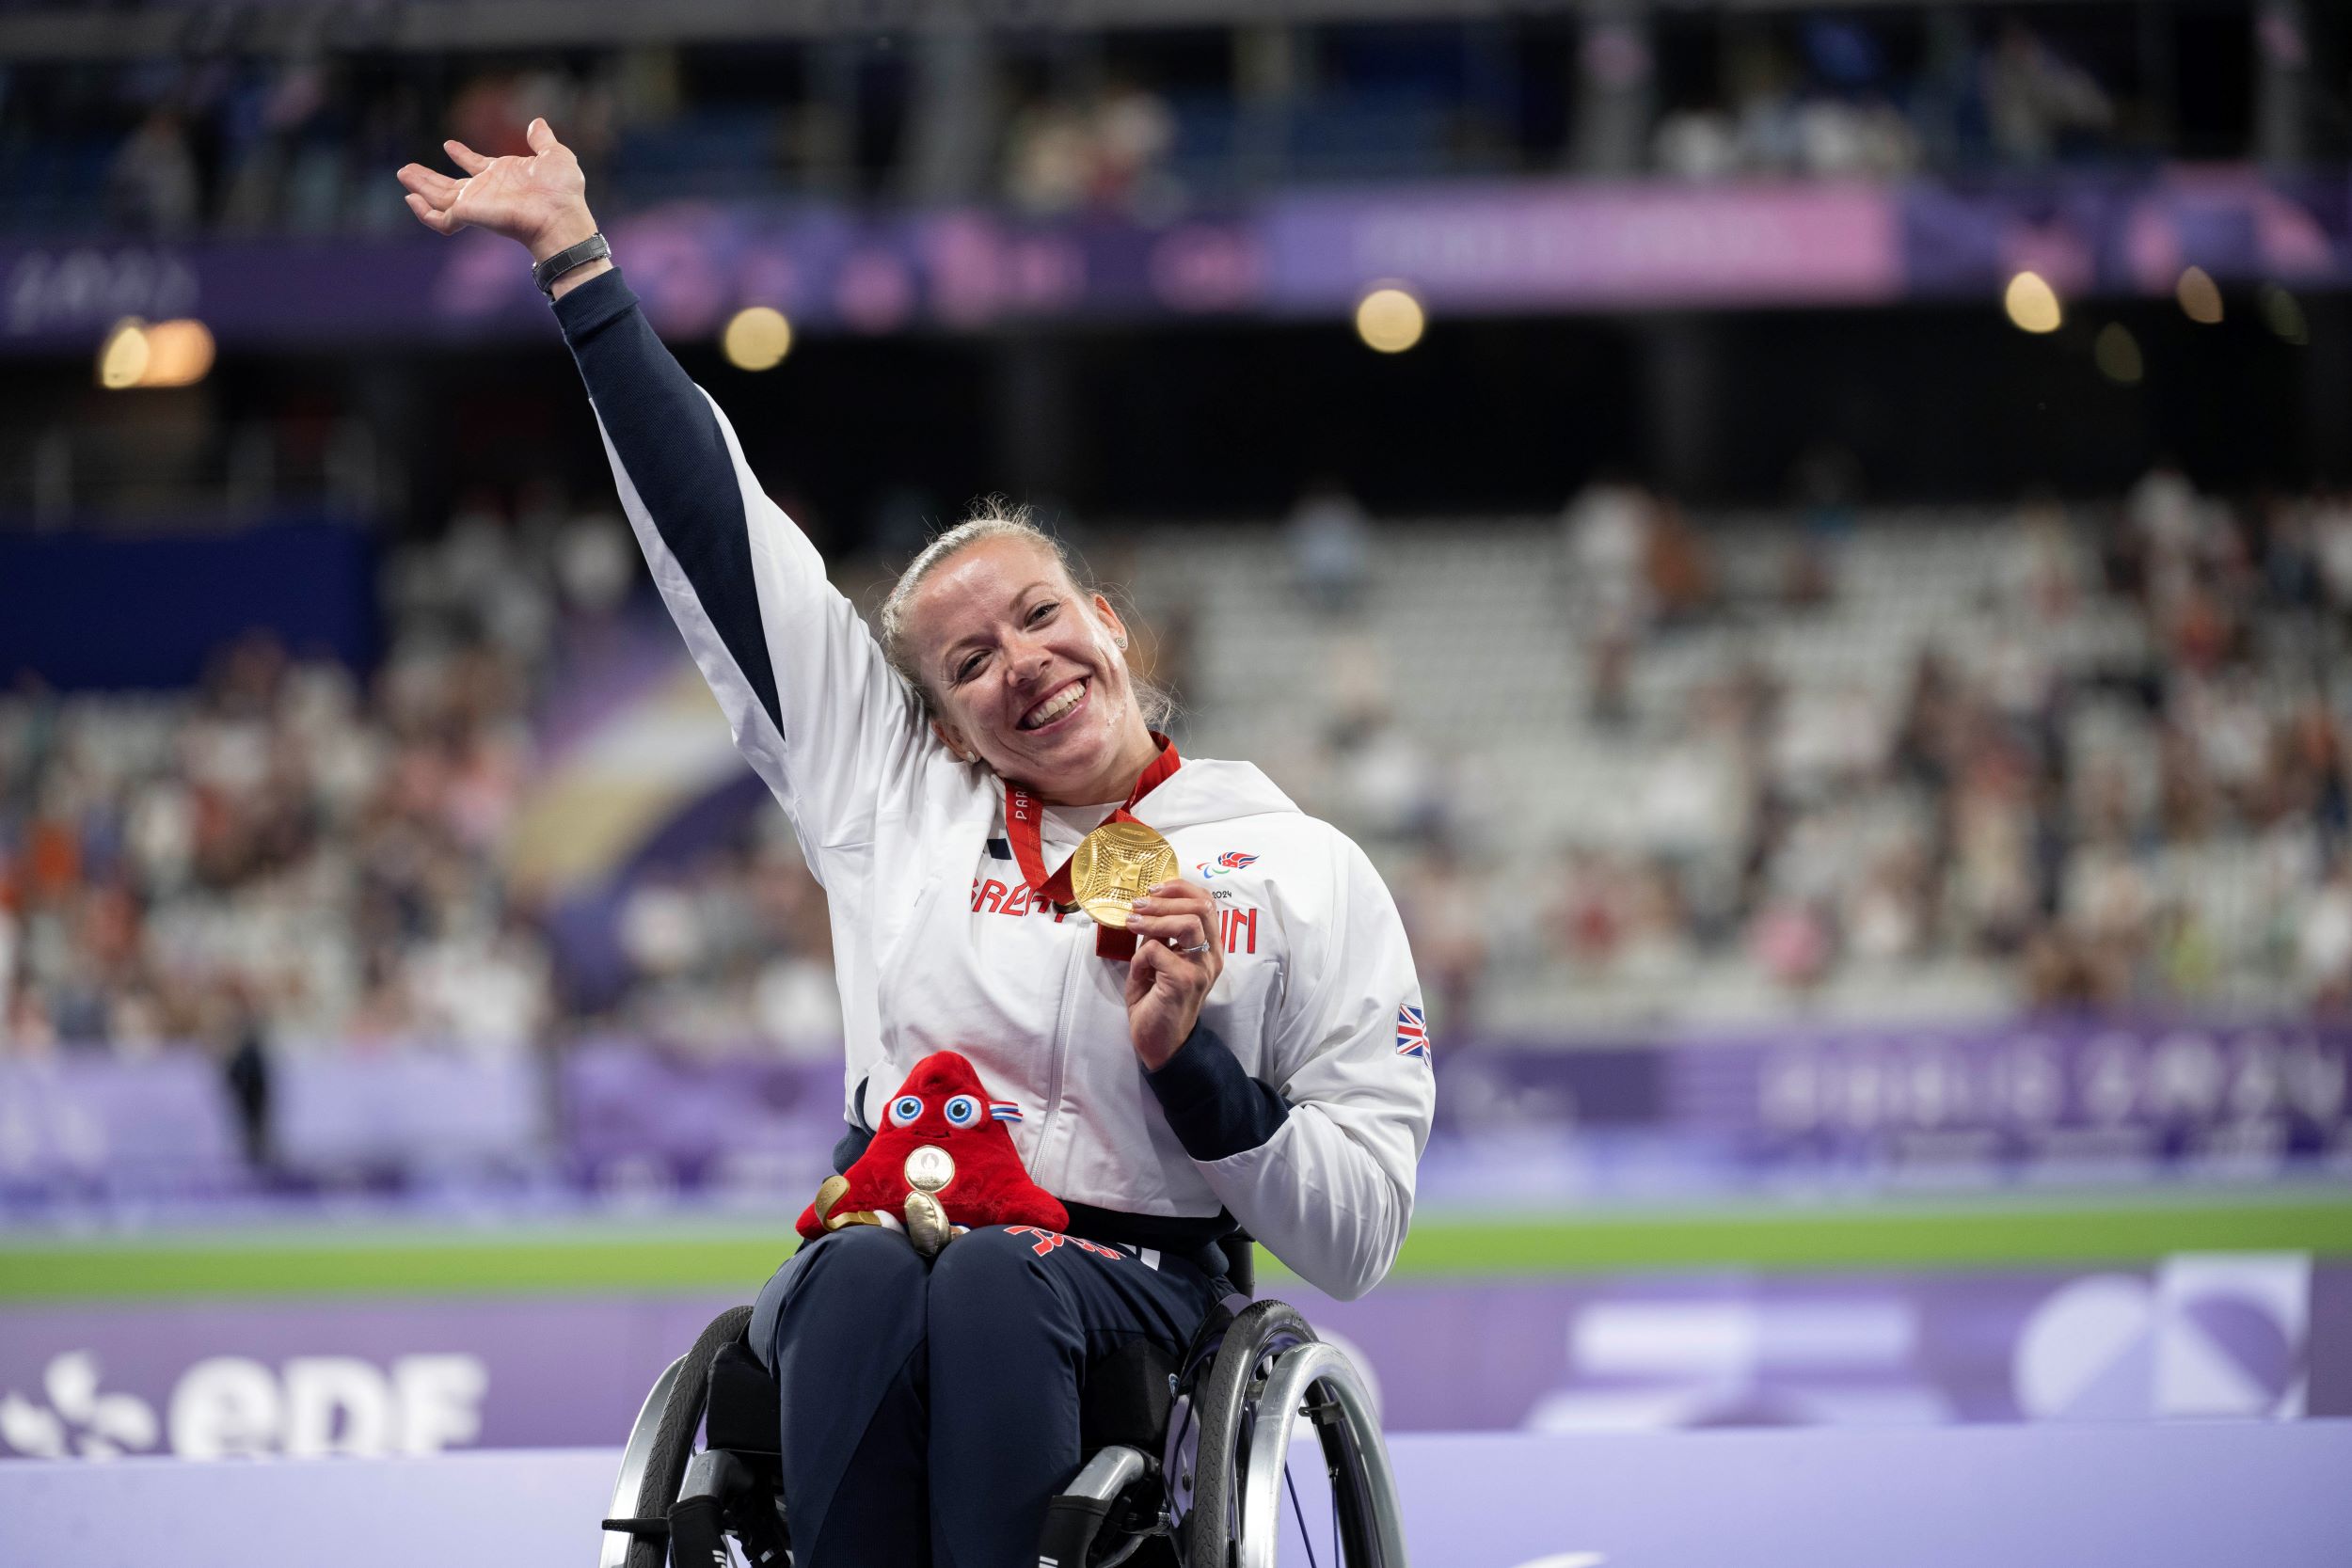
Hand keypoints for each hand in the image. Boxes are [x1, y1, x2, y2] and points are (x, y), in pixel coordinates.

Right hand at [396, 117, 598, 265]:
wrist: (559, 215)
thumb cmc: (562, 191)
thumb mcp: (555, 155)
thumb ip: (543, 140)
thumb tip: (537, 122)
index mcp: (502, 175)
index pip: (476, 165)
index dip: (463, 155)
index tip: (449, 145)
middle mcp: (485, 190)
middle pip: (449, 184)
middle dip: (429, 177)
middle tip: (408, 168)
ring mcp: (475, 203)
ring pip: (438, 197)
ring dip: (419, 185)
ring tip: (403, 173)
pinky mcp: (468, 214)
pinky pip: (439, 219)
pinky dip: (423, 212)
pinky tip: (410, 199)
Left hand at [1122, 879, 1222, 1070]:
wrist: (1160, 1044)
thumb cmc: (1157, 1001)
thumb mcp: (1159, 961)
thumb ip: (1160, 936)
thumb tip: (1145, 908)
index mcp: (1210, 948)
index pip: (1207, 903)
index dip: (1180, 888)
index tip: (1154, 889)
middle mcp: (1213, 956)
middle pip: (1202, 906)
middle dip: (1165, 899)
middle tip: (1138, 904)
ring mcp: (1202, 968)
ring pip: (1188, 922)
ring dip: (1155, 919)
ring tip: (1133, 922)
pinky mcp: (1185, 981)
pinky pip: (1158, 951)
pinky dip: (1141, 955)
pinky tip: (1138, 970)